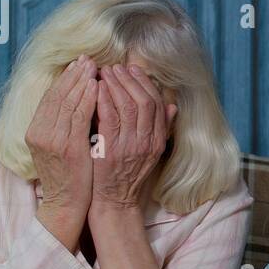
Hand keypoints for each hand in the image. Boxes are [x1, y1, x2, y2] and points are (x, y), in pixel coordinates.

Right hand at [26, 54, 97, 249]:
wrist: (66, 204)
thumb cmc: (69, 175)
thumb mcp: (60, 146)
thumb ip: (64, 124)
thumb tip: (78, 98)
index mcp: (35, 131)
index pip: (50, 97)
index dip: (64, 79)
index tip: (77, 64)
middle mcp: (40, 133)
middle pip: (57, 95)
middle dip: (73, 75)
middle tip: (87, 59)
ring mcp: (52, 140)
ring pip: (67, 102)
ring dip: (81, 82)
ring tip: (94, 67)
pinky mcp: (67, 148)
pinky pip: (78, 117)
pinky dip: (87, 99)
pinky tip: (96, 87)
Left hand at [92, 64, 177, 209]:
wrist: (114, 201)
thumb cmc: (128, 174)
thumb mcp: (150, 151)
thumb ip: (161, 128)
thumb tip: (172, 106)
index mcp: (158, 140)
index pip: (156, 104)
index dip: (145, 83)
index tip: (132, 70)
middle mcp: (147, 142)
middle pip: (143, 101)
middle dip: (129, 80)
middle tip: (116, 66)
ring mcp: (130, 146)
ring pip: (127, 106)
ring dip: (115, 85)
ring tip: (104, 72)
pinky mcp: (111, 150)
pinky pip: (109, 118)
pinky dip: (103, 99)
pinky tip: (95, 88)